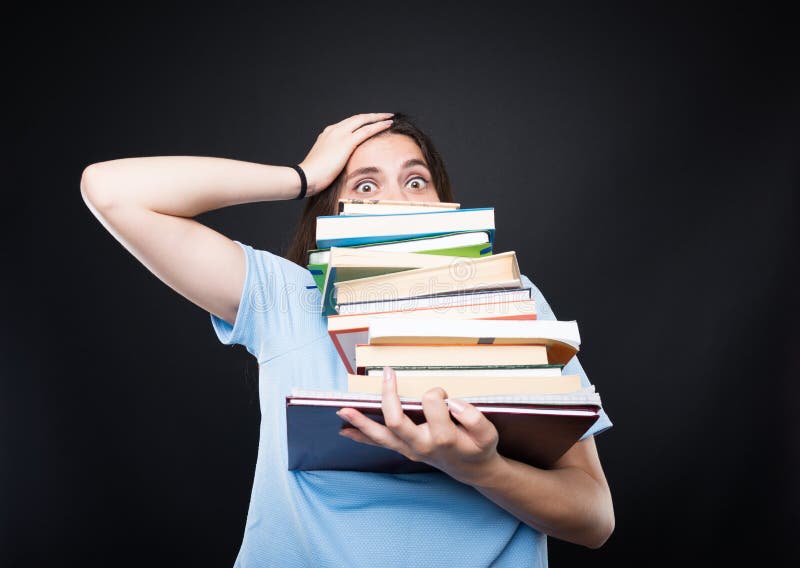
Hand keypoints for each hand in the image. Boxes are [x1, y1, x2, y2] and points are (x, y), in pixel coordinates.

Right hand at [299, 113, 393, 194]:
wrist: (306, 177)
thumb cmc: (314, 176)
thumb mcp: (325, 163)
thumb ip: (334, 159)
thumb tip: (342, 166)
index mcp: (328, 134)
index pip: (348, 124)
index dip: (361, 122)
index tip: (370, 123)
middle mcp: (334, 130)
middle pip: (357, 118)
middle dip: (372, 116)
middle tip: (385, 115)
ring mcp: (340, 134)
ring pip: (363, 120)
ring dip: (378, 118)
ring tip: (389, 117)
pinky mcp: (346, 142)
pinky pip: (367, 130)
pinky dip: (379, 126)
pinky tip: (388, 124)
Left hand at [337, 367, 503, 484]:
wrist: (472, 470)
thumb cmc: (478, 448)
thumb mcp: (488, 435)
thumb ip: (474, 419)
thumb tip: (453, 404)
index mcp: (443, 439)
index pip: (433, 404)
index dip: (438, 393)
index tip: (445, 394)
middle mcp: (421, 446)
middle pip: (397, 421)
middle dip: (389, 395)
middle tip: (387, 373)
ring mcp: (409, 449)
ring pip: (381, 436)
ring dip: (361, 422)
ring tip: (343, 410)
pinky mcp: (403, 449)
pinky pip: (380, 442)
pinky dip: (362, 436)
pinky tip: (345, 431)